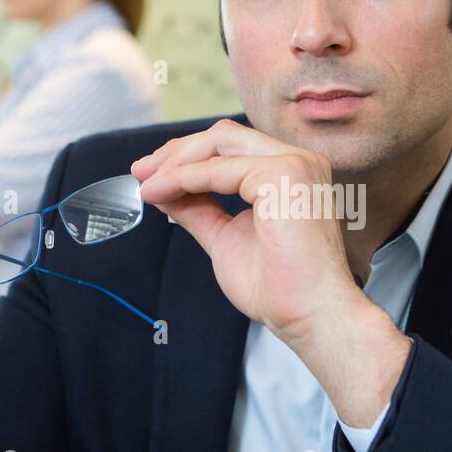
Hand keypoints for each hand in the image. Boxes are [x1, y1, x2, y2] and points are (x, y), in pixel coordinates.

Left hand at [130, 118, 360, 350]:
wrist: (310, 315)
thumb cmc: (281, 288)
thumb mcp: (225, 238)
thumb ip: (199, 210)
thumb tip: (165, 190)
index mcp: (289, 174)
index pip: (231, 148)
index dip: (187, 158)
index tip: (152, 176)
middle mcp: (297, 161)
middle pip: (224, 136)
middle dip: (176, 152)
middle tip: (141, 172)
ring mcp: (293, 164)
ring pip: (220, 141)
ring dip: (176, 162)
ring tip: (148, 184)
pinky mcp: (282, 175)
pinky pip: (219, 168)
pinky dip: (184, 178)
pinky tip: (163, 192)